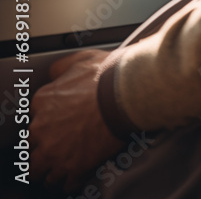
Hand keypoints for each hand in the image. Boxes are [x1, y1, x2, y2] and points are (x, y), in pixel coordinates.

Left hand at [32, 50, 124, 191]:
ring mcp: (56, 151)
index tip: (56, 122)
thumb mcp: (81, 59)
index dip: (47, 120)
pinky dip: (72, 180)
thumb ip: (62, 68)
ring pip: (42, 170)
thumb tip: (55, 72)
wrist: (126, 93)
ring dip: (52, 167)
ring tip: (63, 165)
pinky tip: (78, 174)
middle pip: (33, 146)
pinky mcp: (73, 167)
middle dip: (44, 146)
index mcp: (43, 102)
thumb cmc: (107, 76)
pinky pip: (66, 182)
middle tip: (59, 144)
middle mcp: (42, 129)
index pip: (34, 116)